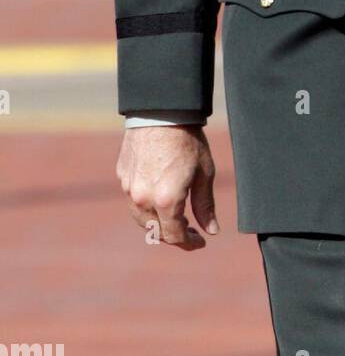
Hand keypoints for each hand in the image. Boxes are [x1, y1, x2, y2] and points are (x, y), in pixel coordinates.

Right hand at [117, 125, 217, 249]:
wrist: (162, 111)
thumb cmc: (188, 140)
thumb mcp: (204, 173)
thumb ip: (205, 205)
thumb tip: (211, 230)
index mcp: (166, 201)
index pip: (174, 236)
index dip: (188, 243)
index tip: (200, 242)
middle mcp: (143, 199)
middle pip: (155, 230)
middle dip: (173, 235)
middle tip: (190, 231)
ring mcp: (129, 187)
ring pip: (140, 218)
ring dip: (157, 222)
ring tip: (175, 217)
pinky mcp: (122, 175)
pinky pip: (133, 199)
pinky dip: (146, 204)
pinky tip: (159, 196)